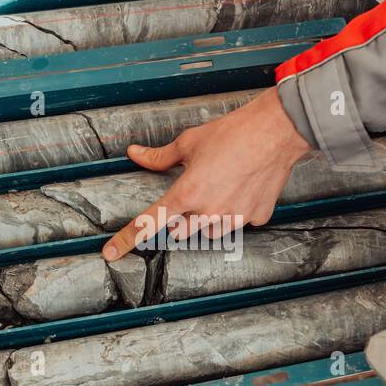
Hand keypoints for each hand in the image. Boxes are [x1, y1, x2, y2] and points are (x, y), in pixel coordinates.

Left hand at [103, 88, 311, 260]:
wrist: (275, 132)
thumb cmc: (232, 134)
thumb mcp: (189, 142)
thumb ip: (159, 156)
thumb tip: (136, 154)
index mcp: (186, 194)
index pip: (148, 223)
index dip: (126, 239)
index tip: (111, 253)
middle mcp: (208, 212)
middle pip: (181, 230)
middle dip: (182, 217)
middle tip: (196, 191)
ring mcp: (234, 218)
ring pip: (210, 230)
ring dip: (209, 217)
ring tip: (222, 187)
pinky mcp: (256, 218)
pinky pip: (240, 222)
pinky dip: (238, 210)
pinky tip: (243, 188)